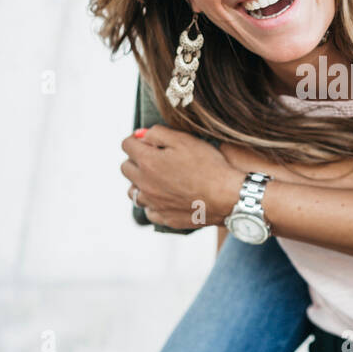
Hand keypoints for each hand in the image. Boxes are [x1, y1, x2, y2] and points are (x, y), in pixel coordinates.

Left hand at [121, 125, 242, 229]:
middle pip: (126, 168)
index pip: (126, 145)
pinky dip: (153, 203)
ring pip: (133, 192)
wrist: (227, 197)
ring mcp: (153, 203)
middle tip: (155, 159)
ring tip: (159, 179)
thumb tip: (141, 135)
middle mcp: (144, 184)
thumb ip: (158, 134)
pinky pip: (149, 210)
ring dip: (141, 183)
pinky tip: (167, 197)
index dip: (137, 140)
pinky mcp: (164, 217)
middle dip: (136, 160)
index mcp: (147, 162)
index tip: (148, 141)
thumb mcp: (185, 140)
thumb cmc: (209, 165)